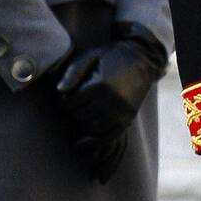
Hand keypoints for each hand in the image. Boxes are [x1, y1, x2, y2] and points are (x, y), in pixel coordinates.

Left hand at [46, 21, 167, 181]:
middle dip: (72, 114)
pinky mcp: (128, 118)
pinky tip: (83, 144)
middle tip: (71, 108)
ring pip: (93, 129)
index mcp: (100, 86)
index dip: (63, 103)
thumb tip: (59, 91)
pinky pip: (110, 137)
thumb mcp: (91, 56)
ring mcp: (121, 112)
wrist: (140, 59)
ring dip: (82, 126)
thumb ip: (73, 72)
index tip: (63, 99)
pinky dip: (96, 143)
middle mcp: (111, 101)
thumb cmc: (111, 56)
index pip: (71, 104)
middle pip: (81, 117)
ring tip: (79, 118)